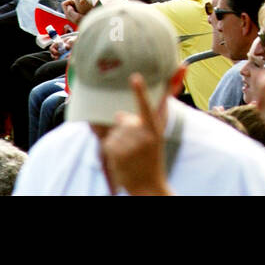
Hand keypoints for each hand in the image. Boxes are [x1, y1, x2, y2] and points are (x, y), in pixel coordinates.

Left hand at [99, 73, 172, 194]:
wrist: (149, 186)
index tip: (135, 78)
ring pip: (114, 132)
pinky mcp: (120, 154)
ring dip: (117, 141)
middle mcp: (145, 135)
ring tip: (129, 154)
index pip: (146, 106)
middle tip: (135, 146)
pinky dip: (111, 150)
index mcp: (155, 128)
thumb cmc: (152, 159)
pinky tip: (122, 159)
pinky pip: (108, 142)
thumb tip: (124, 111)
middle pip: (122, 119)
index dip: (140, 91)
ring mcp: (132, 145)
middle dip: (123, 128)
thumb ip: (149, 118)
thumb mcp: (156, 137)